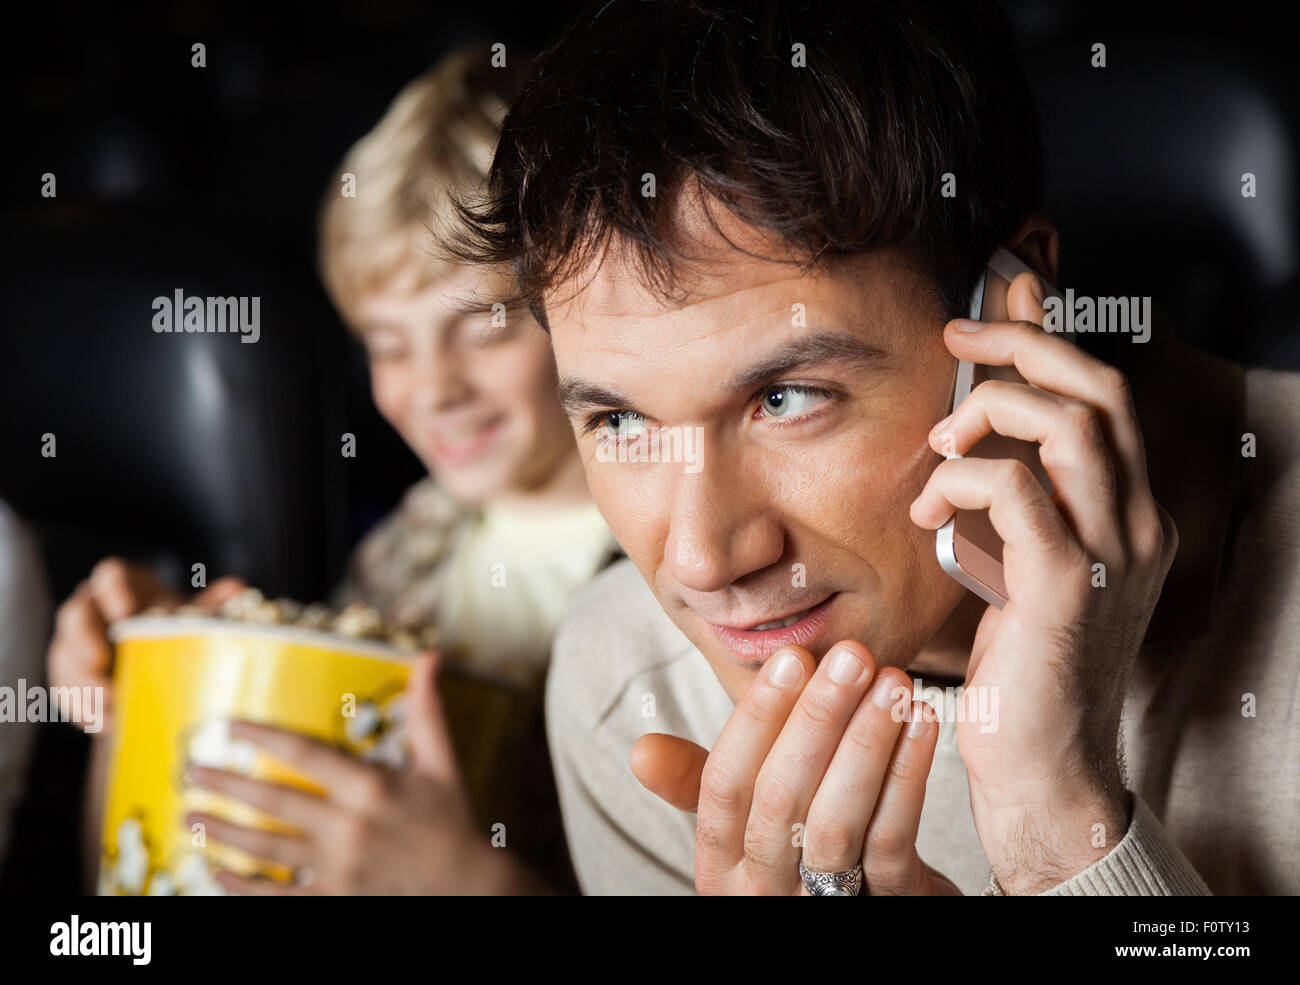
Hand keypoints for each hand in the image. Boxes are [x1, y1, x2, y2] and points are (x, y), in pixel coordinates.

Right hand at [46, 557, 244, 731]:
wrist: (153, 653)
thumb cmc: (170, 624)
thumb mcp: (188, 613)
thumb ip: (208, 603)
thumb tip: (238, 589)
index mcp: (119, 584)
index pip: (108, 576)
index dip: (112, 591)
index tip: (125, 613)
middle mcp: (90, 608)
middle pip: (75, 618)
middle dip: (83, 643)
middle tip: (101, 665)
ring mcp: (74, 642)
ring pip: (65, 659)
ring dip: (84, 685)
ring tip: (111, 706)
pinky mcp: (70, 676)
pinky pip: (68, 692)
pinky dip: (87, 710)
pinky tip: (109, 725)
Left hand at [187, 653, 527, 894]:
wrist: (467, 888)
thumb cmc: (452, 822)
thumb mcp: (443, 763)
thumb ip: (428, 709)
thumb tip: (431, 656)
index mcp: (371, 787)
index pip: (304, 753)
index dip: (262, 737)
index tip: (229, 726)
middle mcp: (348, 826)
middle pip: (272, 802)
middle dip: (225, 785)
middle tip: (191, 771)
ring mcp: (337, 868)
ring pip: (265, 848)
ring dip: (222, 833)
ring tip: (190, 817)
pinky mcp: (333, 899)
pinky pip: (276, 894)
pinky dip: (240, 886)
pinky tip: (216, 872)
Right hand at [631, 641, 958, 894]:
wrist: (879, 914)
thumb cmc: (801, 852)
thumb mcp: (744, 824)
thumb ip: (700, 784)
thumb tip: (640, 751)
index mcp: (720, 865)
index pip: (724, 785)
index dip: (756, 720)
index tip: (792, 658)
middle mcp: (762, 892)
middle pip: (780, 798)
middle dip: (818, 718)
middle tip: (852, 656)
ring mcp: (823, 906)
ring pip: (836, 820)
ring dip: (867, 741)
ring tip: (894, 681)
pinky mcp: (887, 907)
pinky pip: (891, 840)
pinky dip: (908, 775)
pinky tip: (921, 723)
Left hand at [910, 271, 1175, 892]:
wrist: (1043, 761)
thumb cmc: (1022, 660)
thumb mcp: (1015, 557)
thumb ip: (1007, 490)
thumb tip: (970, 431)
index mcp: (1127, 513)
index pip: (1104, 394)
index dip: (1051, 332)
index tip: (999, 293)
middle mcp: (1134, 525)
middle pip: (1098, 391)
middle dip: (1021, 345)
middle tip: (956, 338)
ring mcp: (1108, 556)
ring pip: (1070, 427)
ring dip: (989, 413)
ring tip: (940, 448)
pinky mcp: (1064, 589)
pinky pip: (1021, 494)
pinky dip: (967, 482)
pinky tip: (933, 509)